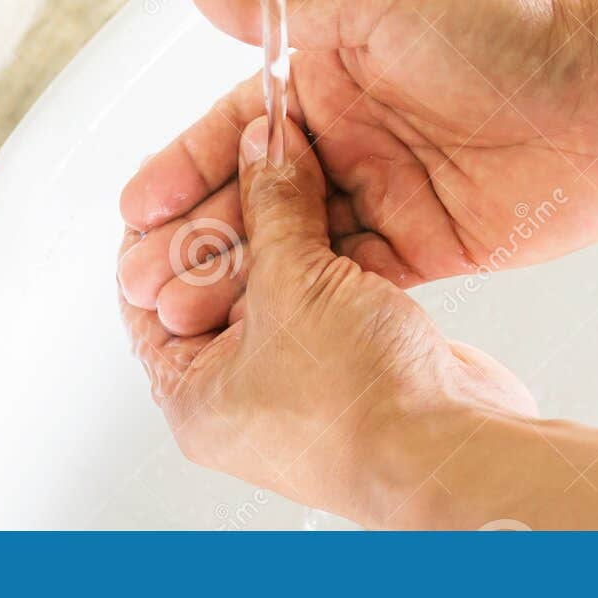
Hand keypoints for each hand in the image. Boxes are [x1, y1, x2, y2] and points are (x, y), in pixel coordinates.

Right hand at [117, 0, 597, 334]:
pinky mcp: (427, 246)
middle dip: (196, 234)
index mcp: (334, 77)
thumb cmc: (507, 27)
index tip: (138, 205)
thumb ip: (289, 8)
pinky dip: (304, 298)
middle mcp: (353, 138)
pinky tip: (259, 323)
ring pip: (293, 244)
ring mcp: (388, 194)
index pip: (239, 127)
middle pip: (256, 195)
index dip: (184, 165)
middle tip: (145, 278)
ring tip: (182, 312)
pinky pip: (351, 277)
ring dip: (239, 275)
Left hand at [119, 117, 534, 521]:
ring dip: (286, 223)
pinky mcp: (352, 357)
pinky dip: (329, 246)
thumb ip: (276, 206)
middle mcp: (238, 387)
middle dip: (232, 212)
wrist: (450, 447)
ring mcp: (298, 373)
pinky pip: (326, 287)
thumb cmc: (355, 409)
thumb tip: (264, 150)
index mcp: (192, 391)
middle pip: (213, 277)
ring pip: (276, 276)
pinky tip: (335, 202)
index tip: (178, 172)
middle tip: (241, 156)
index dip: (161, 226)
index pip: (147, 293)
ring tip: (289, 164)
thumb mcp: (294, 284)